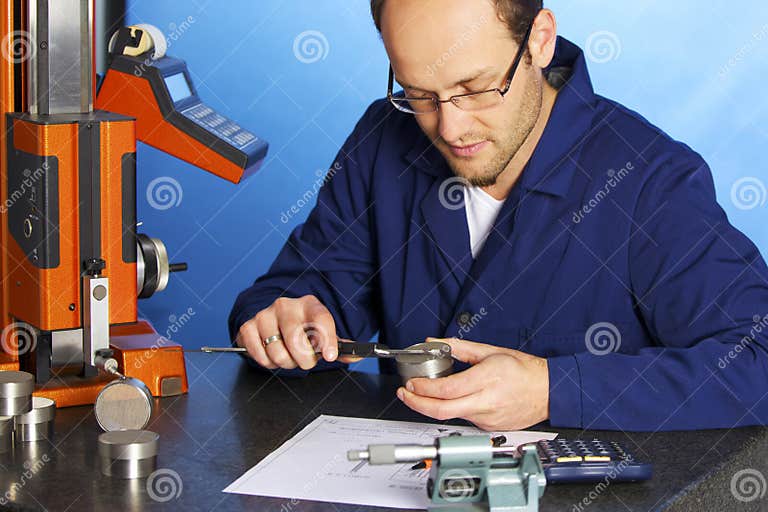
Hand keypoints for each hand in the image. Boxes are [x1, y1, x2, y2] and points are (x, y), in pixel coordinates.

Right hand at [236, 295, 358, 369]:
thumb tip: (357, 354)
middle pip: (296, 338)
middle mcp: (286, 305)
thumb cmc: (302, 329)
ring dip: (285, 363)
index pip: (321, 318)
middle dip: (304, 359)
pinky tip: (272, 355)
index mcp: (309, 304)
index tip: (330, 356)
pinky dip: (268, 362)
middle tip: (306, 361)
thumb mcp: (323, 333)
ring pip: (277, 351)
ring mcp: (265, 314)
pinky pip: (259, 355)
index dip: (326, 338)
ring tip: (288, 357)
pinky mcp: (248, 327)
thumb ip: (340, 346)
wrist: (273, 321)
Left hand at [397, 337, 549, 429]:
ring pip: (451, 416)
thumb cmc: (525, 371)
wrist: (549, 391)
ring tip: (424, 393)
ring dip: (433, 406)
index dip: (424, 389)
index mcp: (486, 379)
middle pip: (442, 410)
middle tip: (406, 394)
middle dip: (417, 403)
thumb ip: (459, 347)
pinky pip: (464, 419)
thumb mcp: (490, 351)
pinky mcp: (488, 427)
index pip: (446, 390)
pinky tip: (451, 400)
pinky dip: (452, 409)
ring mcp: (487, 418)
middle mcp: (486, 402)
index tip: (411, 384)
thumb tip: (436, 342)